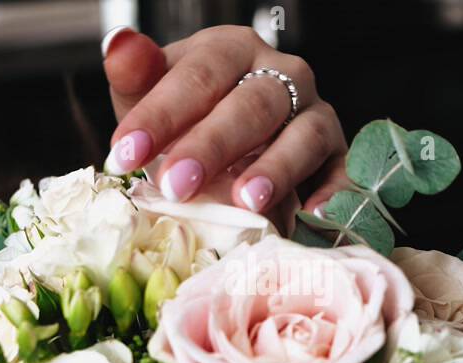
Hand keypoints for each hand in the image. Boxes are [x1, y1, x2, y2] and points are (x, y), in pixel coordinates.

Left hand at [102, 25, 350, 216]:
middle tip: (177, 186)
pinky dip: (332, 192)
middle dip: (212, 146)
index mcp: (231, 51)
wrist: (224, 151)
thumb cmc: (186, 124)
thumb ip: (136, 76)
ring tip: (246, 202)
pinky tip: (310, 214)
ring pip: (304, 135)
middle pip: (252, 104)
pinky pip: (342, 172)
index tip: (126, 153)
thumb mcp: (150, 98)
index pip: (199, 75)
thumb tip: (120, 47)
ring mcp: (314, 114)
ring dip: (276, 169)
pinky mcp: (336, 155)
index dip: (162, 114)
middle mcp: (281, 75)